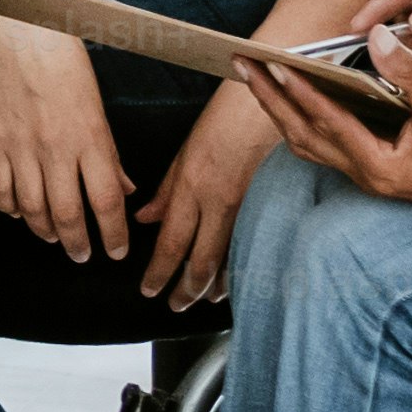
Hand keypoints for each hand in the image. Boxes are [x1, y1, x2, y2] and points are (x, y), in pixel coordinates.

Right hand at [0, 17, 133, 261]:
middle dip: (78, 245)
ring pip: (33, 210)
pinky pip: (1, 190)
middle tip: (83, 256)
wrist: (20, 31)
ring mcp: (22, 147)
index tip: (117, 252)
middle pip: (68, 215)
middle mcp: (57, 148)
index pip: (106, 202)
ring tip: (53, 239)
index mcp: (90, 138)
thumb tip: (126, 189)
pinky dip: (10, 209)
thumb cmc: (65, 62)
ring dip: (45, 232)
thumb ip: (110, 153)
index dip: (114, 234)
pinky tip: (19, 213)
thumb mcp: (98, 105)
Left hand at [131, 99, 267, 314]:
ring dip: (213, 285)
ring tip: (202, 300)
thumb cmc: (223, 119)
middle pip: (200, 260)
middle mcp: (217, 201)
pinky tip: (235, 279)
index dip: (159, 272)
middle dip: (185, 290)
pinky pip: (250, 246)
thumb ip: (166, 190)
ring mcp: (245, 206)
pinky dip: (240, 267)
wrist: (267, 104)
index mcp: (192, 186)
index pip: (171, 242)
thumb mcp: (184, 152)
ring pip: (228, 258)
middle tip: (175, 306)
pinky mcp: (267, 205)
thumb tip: (145, 219)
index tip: (149, 290)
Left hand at [236, 28, 411, 223]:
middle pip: (303, 136)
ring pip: (312, 143)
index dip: (296, 90)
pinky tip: (299, 97)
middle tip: (241, 66)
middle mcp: (369, 176)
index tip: (269, 63)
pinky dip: (309, 119)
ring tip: (258, 78)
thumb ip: (411, 72)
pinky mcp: (379, 170)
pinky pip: (331, 143)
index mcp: (381, 166)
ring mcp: (372, 176)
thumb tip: (378, 36)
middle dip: (270, 99)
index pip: (326, 122)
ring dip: (283, 110)